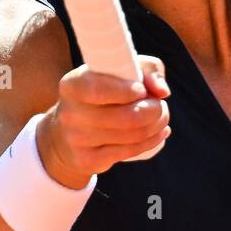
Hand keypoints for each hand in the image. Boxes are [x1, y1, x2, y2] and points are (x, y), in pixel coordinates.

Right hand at [37, 55, 170, 187]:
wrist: (67, 132)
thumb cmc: (103, 92)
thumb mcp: (119, 70)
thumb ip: (146, 69)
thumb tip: (162, 91)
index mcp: (73, 85)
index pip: (99, 90)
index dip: (127, 91)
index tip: (143, 90)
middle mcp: (70, 114)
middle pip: (126, 117)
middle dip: (154, 110)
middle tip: (160, 105)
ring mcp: (77, 140)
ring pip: (132, 136)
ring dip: (156, 126)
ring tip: (161, 117)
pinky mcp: (88, 160)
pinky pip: (129, 152)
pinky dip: (151, 141)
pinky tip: (159, 133)